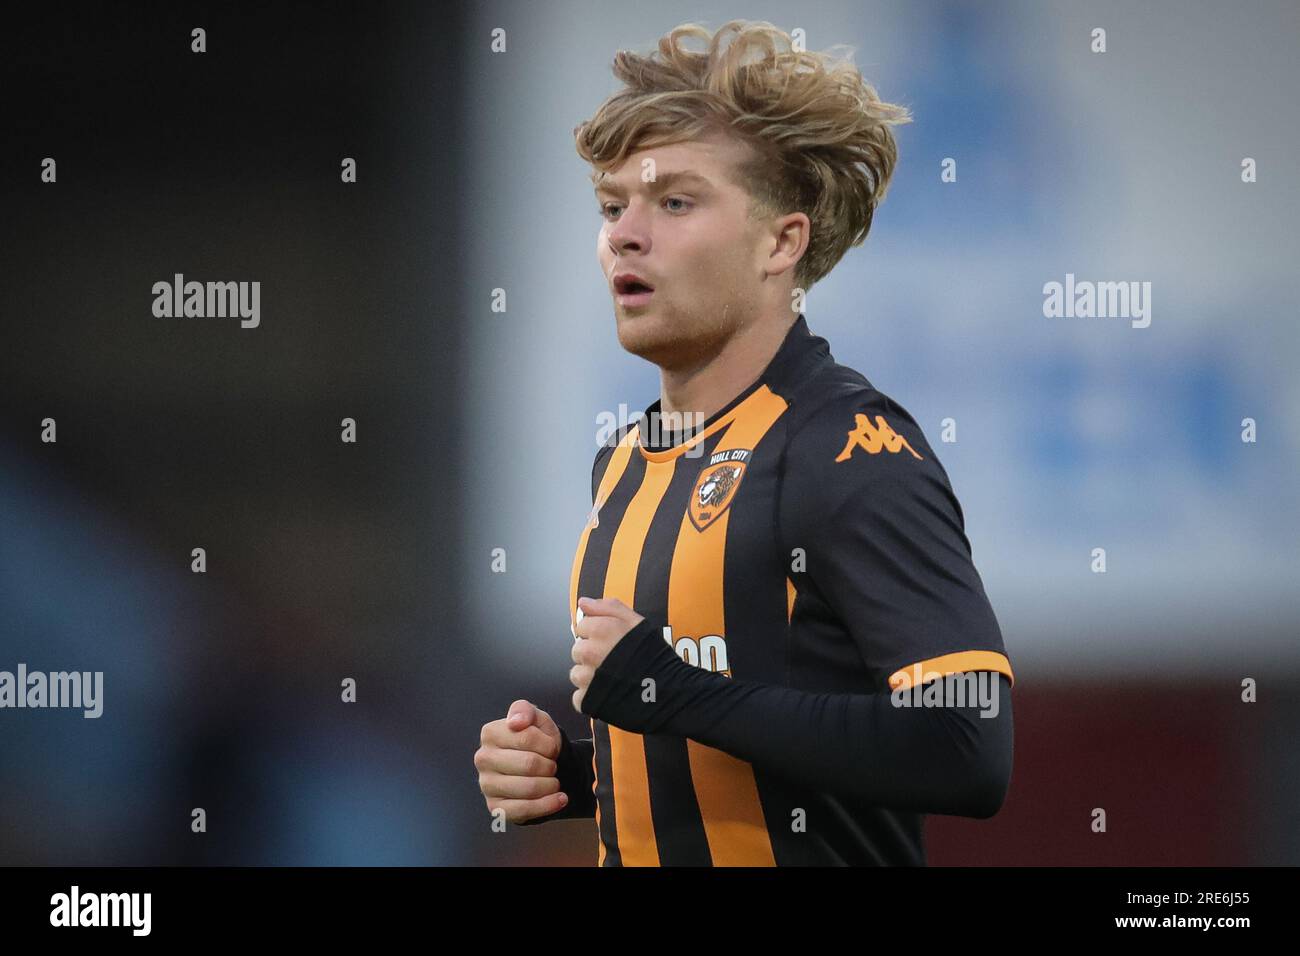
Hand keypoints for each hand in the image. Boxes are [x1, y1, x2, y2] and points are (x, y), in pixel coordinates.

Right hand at [475, 700, 567, 823]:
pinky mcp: (495, 807)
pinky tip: (560, 799)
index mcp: (490, 733)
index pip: (528, 738)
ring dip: (551, 785)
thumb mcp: (535, 718)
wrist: (539, 765)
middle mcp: (483, 758)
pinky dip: (547, 805)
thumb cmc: (536, 740)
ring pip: (528, 789)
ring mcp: (486, 784)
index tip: (552, 747)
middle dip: (550, 766)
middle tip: (553, 765)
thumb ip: (525, 710)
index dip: (549, 744)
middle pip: (529, 764)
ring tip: (555, 781)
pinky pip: (524, 810)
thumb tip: (515, 722)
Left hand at [570, 595, 644, 712]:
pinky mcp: (588, 700)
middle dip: (591, 654)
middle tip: (612, 661)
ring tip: (611, 679)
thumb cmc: (654, 654)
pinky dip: (590, 697)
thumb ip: (609, 608)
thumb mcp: (637, 622)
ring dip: (589, 676)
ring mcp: (587, 678)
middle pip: (577, 650)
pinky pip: (579, 697)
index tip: (610, 641)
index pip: (581, 626)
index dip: (596, 633)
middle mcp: (590, 652)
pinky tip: (608, 694)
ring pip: (576, 674)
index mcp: (601, 629)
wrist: (669, 690)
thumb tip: (583, 602)